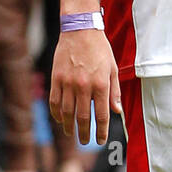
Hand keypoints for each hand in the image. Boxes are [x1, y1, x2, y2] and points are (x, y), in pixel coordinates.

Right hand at [49, 28, 120, 146]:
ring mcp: (68, 83)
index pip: (102, 115)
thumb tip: (117, 111)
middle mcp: (84, 86)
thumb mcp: (113, 68)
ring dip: (69, 126)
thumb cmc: (99, 49)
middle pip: (82, 117)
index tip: (100, 141)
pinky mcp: (56, 78)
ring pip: (67, 112)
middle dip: (84, 133)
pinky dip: (57, 113)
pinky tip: (60, 119)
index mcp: (101, 84)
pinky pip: (54, 101)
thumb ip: (114, 91)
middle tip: (85, 142)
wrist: (80, 29)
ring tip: (72, 133)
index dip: (101, 131)